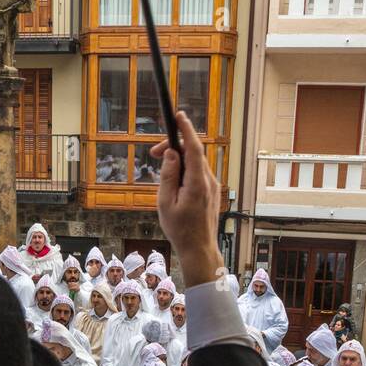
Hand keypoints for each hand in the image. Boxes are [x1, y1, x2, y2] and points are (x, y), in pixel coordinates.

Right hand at [151, 111, 221, 288]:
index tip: (179, 116)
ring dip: (179, 160)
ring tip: (161, 171)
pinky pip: (198, 173)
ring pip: (195, 163)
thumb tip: (171, 154)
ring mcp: (212, 186)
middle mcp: (208, 181)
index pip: (194, 148)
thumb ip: (168, 176)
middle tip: (153, 154)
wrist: (199, 249)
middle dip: (174, 147)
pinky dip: (185, 171)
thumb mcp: (165, 203)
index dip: (186, 129)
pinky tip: (173, 183)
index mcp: (197, 183)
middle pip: (193, 153)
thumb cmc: (180, 230)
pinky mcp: (212, 191)